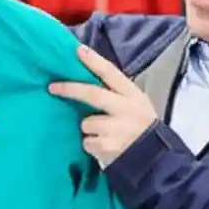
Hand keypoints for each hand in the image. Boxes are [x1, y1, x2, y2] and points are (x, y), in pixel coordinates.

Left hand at [48, 45, 158, 167]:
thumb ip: (117, 94)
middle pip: (92, 94)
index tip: (78, 50)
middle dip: (70, 89)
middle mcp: (124, 109)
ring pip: (86, 123)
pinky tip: (105, 147)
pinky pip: (87, 142)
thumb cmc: (142, 127)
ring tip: (104, 135)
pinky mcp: (107, 146)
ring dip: (89, 129)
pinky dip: (92, 145)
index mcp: (132, 95)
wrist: (155, 158)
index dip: (94, 61)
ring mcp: (115, 129)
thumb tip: (87, 80)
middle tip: (53, 87)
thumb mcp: (137, 104)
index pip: (111, 73)